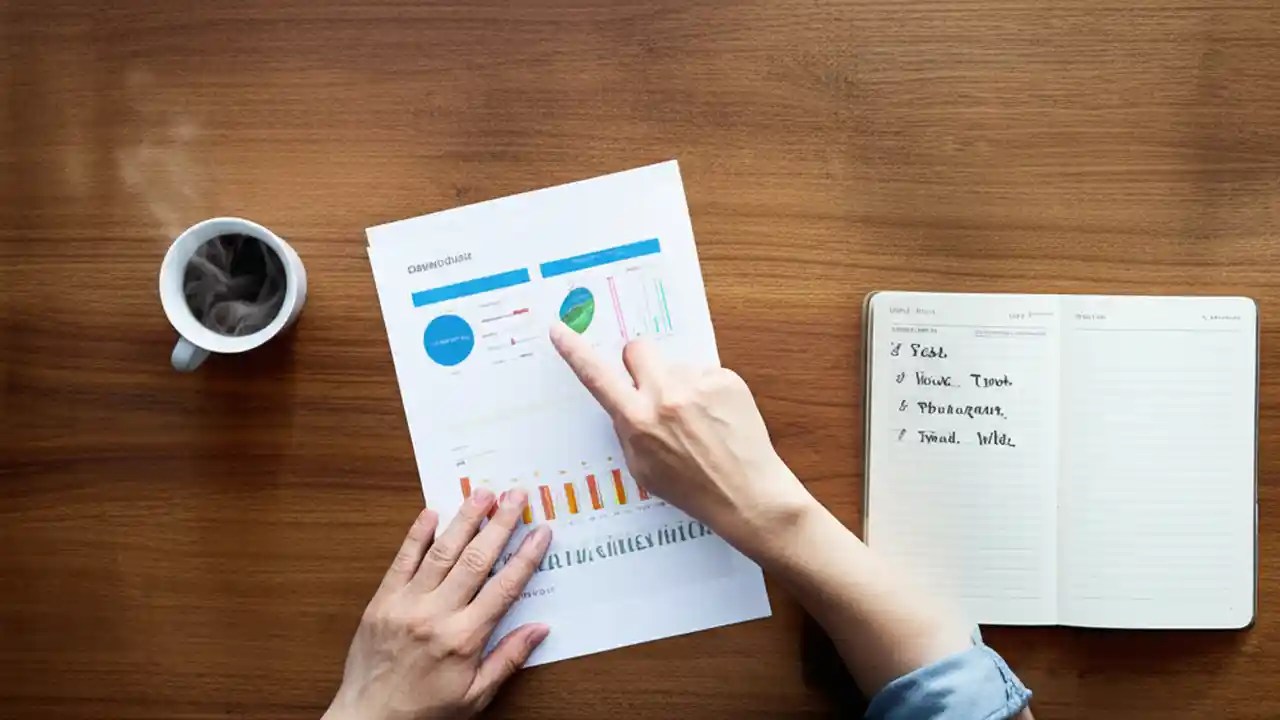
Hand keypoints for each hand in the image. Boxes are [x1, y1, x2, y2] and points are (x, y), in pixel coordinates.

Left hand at [324, 489, 551, 719]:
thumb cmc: (424, 712)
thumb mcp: (476, 696)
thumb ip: (508, 659)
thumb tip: (540, 629)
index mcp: (464, 639)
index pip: (504, 587)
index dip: (526, 556)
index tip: (541, 532)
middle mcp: (436, 615)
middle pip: (476, 559)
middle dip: (499, 524)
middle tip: (515, 496)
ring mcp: (406, 604)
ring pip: (441, 552)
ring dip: (464, 520)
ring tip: (481, 493)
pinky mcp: (382, 601)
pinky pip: (402, 560)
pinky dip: (416, 535)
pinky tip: (431, 513)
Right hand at [549, 323, 811, 549]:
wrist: (748, 493)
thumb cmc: (693, 489)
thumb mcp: (642, 468)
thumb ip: (628, 429)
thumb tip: (624, 401)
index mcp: (638, 421)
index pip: (596, 376)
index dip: (574, 351)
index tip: (559, 329)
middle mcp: (665, 396)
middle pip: (638, 348)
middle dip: (639, 362)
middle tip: (651, 386)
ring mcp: (698, 384)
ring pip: (676, 365)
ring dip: (680, 384)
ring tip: (699, 421)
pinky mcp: (726, 379)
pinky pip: (705, 372)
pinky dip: (708, 391)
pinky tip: (718, 419)